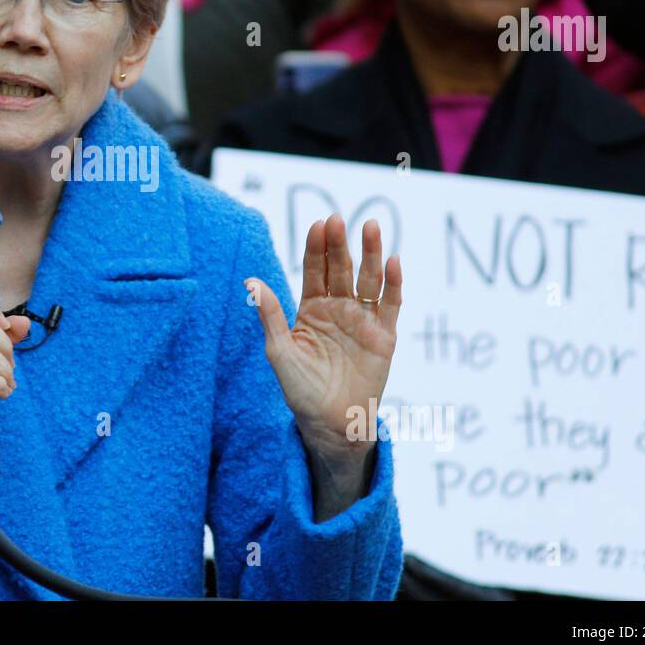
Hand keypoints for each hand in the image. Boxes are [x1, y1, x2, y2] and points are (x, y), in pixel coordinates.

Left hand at [245, 214, 401, 462]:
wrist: (329, 424)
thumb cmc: (300, 390)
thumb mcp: (279, 351)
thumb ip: (270, 316)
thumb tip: (250, 282)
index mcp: (312, 309)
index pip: (316, 270)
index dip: (317, 248)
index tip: (318, 225)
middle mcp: (339, 309)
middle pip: (341, 269)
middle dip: (340, 244)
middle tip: (338, 219)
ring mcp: (363, 321)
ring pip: (368, 280)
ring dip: (370, 254)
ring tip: (370, 227)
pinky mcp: (384, 337)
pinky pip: (391, 305)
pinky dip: (393, 284)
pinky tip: (393, 263)